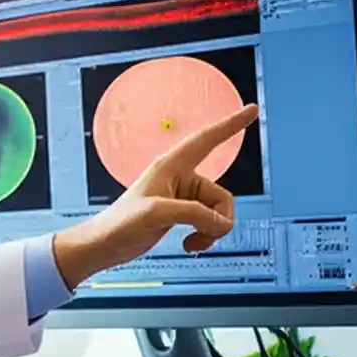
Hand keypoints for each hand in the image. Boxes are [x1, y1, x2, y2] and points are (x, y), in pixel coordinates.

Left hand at [53, 104, 259, 287]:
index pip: (207, 140)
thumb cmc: (120, 224)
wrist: (105, 245)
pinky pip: (210, 223)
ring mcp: (183, 198)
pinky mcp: (182, 215)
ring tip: (191, 242)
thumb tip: (221, 223)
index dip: (230, 125)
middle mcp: (180, 179)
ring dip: (211, 231)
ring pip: (219, 213)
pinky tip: (189, 244)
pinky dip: (206, 236)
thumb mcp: (156, 213)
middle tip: (200, 234)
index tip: (251, 110)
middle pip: (223, 196)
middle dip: (219, 219)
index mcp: (171, 166)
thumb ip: (194, 214)